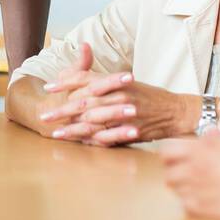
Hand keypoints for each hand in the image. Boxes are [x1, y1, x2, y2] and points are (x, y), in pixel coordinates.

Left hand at [39, 44, 188, 145]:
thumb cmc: (149, 96)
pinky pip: (106, 137)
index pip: (84, 78)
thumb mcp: (126, 82)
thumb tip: (81, 76)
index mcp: (115, 81)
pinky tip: (79, 143)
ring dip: (72, 128)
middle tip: (44, 115)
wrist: (175, 111)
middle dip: (61, 109)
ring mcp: (123, 114)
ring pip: (92, 121)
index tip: (48, 86)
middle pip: (83, 102)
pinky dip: (91, 140)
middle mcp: (117, 95)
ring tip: (56, 133)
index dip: (64, 82)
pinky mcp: (129, 130)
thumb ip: (103, 79)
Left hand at [158, 131, 219, 219]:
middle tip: (189, 171)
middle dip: (176, 171)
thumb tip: (209, 133)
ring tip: (200, 184)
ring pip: (175, 190)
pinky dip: (192, 202)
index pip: (166, 150)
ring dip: (183, 186)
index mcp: (202, 148)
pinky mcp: (206, 209)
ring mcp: (199, 190)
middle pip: (167, 172)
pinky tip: (207, 197)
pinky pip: (185, 205)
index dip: (172, 152)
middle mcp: (195, 169)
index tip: (180, 155)